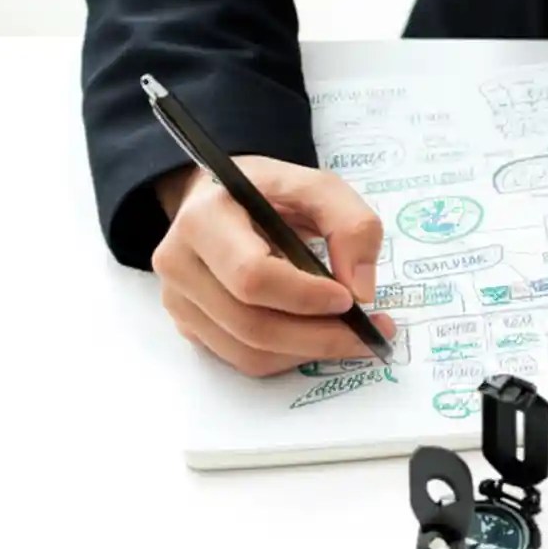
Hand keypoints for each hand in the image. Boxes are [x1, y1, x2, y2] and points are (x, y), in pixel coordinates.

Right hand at [151, 156, 394, 376]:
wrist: (220, 199)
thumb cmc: (269, 192)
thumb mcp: (317, 187)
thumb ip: (352, 224)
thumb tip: (360, 290)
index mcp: (204, 219)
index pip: (252, 276)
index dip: (304, 296)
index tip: (349, 299)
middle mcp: (179, 263)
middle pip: (252, 325)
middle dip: (320, 337)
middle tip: (368, 334)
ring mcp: (179, 301)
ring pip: (249, 353)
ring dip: (310, 352)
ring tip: (351, 336)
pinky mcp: (190, 326)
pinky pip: (244, 361)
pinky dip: (290, 357)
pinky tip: (316, 337)